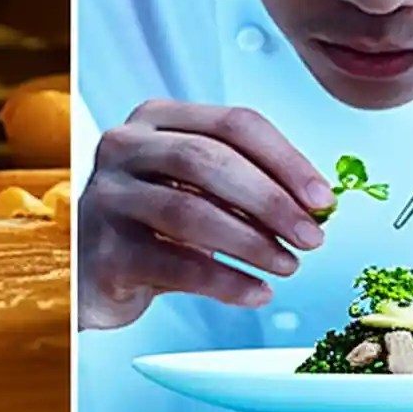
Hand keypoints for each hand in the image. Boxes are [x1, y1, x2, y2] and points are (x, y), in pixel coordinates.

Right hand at [79, 100, 336, 330]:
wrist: (90, 271)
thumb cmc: (152, 224)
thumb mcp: (193, 189)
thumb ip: (244, 186)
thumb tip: (315, 205)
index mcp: (155, 119)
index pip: (233, 123)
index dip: (285, 159)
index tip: (323, 197)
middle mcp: (124, 146)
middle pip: (210, 161)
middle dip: (271, 200)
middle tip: (312, 236)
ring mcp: (108, 196)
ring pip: (190, 211)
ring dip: (251, 242)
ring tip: (288, 266)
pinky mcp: (104, 249)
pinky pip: (174, 264)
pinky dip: (225, 282)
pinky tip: (256, 292)